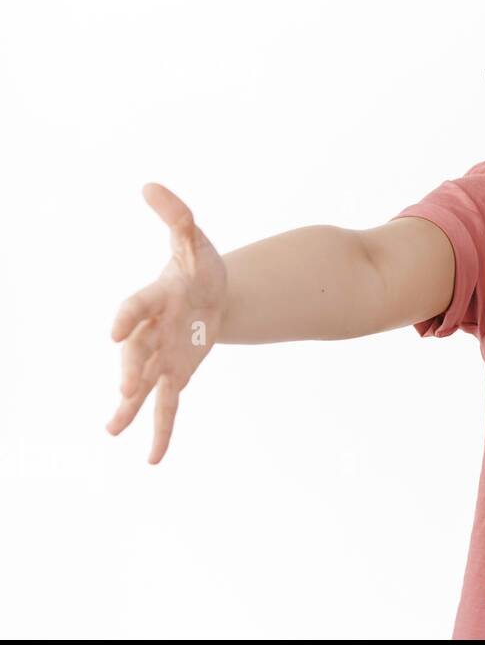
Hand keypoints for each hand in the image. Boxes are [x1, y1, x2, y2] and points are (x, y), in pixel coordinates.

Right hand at [108, 183, 227, 462]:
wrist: (212, 293)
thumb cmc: (198, 264)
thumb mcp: (194, 238)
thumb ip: (176, 215)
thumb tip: (151, 185)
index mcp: (154, 298)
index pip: (136, 308)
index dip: (125, 319)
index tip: (114, 331)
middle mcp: (150, 332)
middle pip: (136, 353)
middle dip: (130, 369)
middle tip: (124, 389)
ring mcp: (160, 357)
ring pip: (143, 385)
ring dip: (130, 407)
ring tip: (113, 429)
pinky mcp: (175, 375)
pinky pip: (167, 407)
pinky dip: (161, 431)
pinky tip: (153, 458)